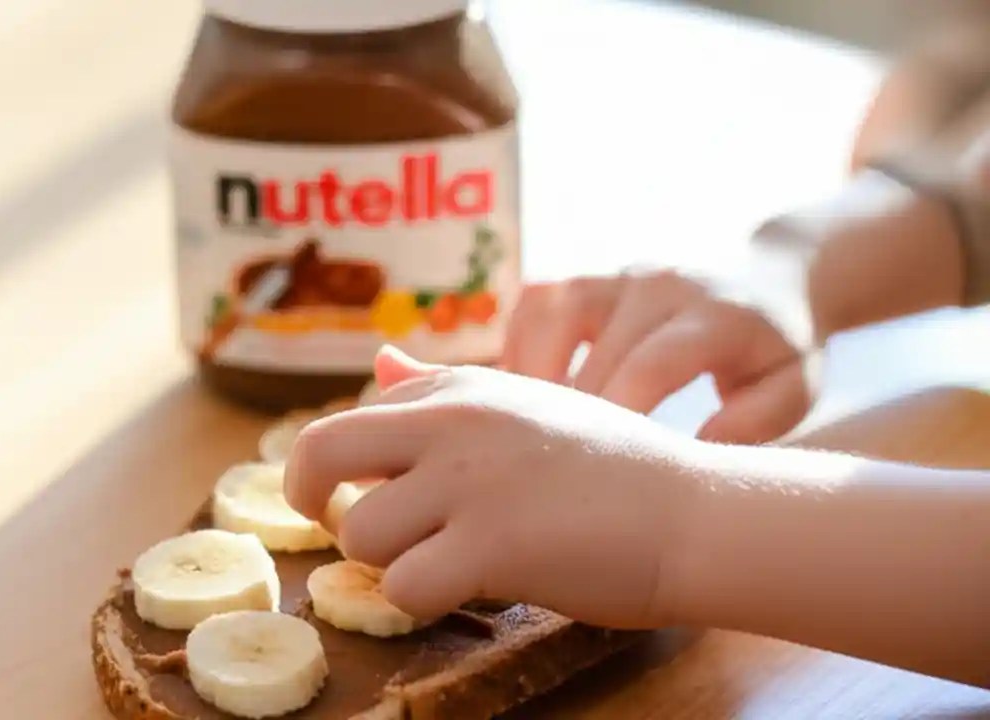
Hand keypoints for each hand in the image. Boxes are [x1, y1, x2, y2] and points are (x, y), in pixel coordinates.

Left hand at [285, 347, 704, 628]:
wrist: (694, 512)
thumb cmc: (613, 468)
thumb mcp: (524, 405)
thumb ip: (443, 391)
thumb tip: (379, 361)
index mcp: (457, 390)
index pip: (348, 421)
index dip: (340, 471)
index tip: (369, 495)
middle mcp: (451, 423)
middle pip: (316, 453)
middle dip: (310, 499)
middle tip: (343, 528)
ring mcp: (468, 481)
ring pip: (358, 533)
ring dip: (388, 564)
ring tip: (443, 563)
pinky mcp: (490, 543)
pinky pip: (403, 585)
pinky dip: (423, 601)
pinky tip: (467, 591)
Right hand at [503, 270, 811, 443]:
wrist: (769, 273)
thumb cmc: (776, 350)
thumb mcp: (792, 391)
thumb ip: (751, 425)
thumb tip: (685, 456)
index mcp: (717, 317)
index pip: (651, 366)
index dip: (619, 416)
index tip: (600, 472)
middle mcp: (660, 285)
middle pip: (594, 351)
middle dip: (571, 415)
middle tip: (554, 472)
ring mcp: (617, 274)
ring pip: (549, 312)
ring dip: (529, 375)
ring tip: (524, 429)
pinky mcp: (587, 273)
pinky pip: (534, 301)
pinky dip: (518, 346)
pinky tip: (521, 395)